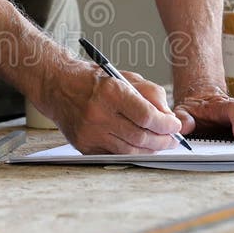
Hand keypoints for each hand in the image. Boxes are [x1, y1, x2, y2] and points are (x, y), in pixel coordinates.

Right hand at [38, 62, 181, 154]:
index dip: (166, 125)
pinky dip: (131, 152)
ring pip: (130, 150)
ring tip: (158, 143)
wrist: (58, 87)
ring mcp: (90, 133)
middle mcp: (98, 114)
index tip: (175, 126)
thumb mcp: (125, 77)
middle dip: (162, 140)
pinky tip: (139, 146)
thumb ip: (151, 95)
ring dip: (150, 149)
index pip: (147, 116)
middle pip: (141, 137)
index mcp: (110, 92)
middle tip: (172, 139)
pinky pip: (115, 154)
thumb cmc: (93, 80)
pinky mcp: (84, 145)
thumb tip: (169, 118)